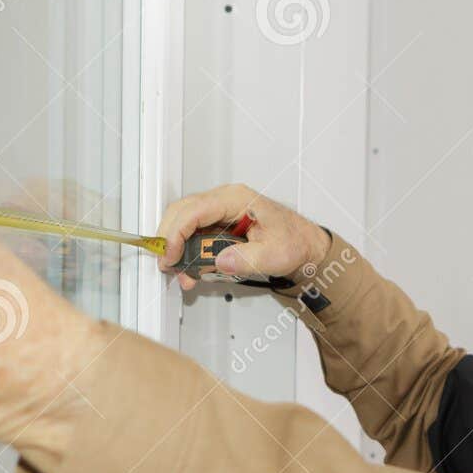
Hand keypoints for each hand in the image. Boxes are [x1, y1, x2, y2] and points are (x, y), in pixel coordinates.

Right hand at [156, 183, 330, 290]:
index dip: (177, 233)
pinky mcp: (220, 224)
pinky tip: (192, 270)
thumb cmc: (294, 242)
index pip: (195, 210)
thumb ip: (246, 259)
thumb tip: (220, 262)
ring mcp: (221, 211)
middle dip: (170, 239)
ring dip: (178, 248)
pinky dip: (188, 251)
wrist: (305, 244)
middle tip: (168, 265)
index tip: (172, 256)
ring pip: (185, 222)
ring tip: (183, 274)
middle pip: (183, 212)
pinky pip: (195, 233)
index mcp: (237, 199)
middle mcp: (225, 200)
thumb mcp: (274, 255)